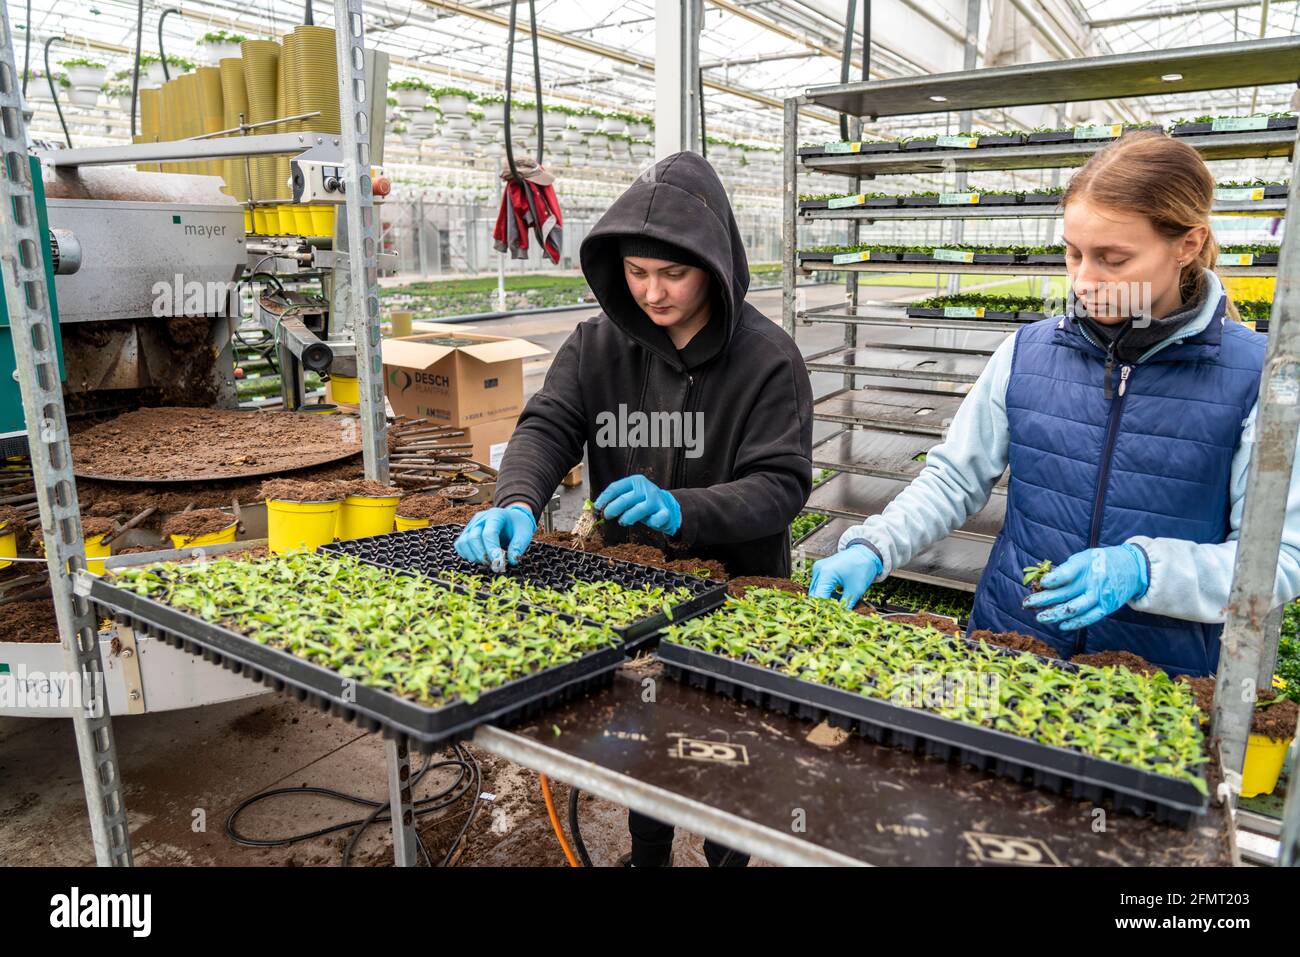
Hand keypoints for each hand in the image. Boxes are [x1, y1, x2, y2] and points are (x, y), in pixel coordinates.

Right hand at [454, 504, 536, 572]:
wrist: (512, 519)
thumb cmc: (518, 526)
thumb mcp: (525, 534)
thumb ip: (519, 546)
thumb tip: (512, 561)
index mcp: (496, 515)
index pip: (489, 533)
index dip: (492, 550)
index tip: (499, 563)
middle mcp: (480, 519)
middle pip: (473, 538)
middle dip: (482, 555)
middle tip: (494, 565)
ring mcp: (471, 525)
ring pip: (463, 542)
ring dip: (474, 556)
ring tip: (487, 562)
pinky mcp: (467, 532)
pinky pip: (460, 544)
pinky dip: (466, 554)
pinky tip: (479, 559)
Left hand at [593, 475, 680, 534]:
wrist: (667, 505)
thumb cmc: (643, 501)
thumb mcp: (630, 496)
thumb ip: (616, 499)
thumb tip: (597, 508)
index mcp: (635, 481)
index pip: (616, 488)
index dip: (604, 498)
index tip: (597, 507)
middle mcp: (646, 488)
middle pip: (625, 499)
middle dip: (613, 509)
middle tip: (606, 515)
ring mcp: (656, 500)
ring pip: (638, 509)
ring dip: (627, 517)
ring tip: (623, 521)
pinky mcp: (665, 512)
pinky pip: (656, 520)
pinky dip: (651, 523)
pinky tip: (649, 523)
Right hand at [809, 544, 882, 609]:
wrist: (865, 552)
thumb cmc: (862, 567)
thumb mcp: (855, 590)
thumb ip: (845, 605)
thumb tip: (840, 616)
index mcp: (826, 573)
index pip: (819, 597)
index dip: (824, 609)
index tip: (830, 618)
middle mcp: (819, 570)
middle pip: (814, 594)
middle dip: (823, 605)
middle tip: (834, 614)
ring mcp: (818, 568)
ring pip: (815, 590)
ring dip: (824, 599)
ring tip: (838, 605)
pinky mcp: (820, 569)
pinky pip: (818, 584)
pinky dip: (825, 592)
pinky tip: (836, 596)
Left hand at [1023, 543, 1149, 630]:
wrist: (1132, 567)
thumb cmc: (1100, 562)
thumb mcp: (1084, 557)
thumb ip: (1066, 569)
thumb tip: (1044, 583)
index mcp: (1086, 565)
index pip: (1068, 572)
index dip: (1054, 579)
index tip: (1042, 583)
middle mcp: (1093, 581)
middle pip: (1065, 593)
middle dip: (1043, 600)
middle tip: (1026, 604)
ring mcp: (1100, 596)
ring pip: (1074, 609)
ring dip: (1055, 615)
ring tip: (1040, 618)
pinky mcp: (1106, 607)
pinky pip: (1088, 618)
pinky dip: (1074, 623)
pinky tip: (1060, 625)